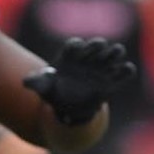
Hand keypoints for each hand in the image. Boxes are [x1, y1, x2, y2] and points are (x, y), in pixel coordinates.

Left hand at [23, 37, 137, 127]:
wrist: (68, 107)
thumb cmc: (55, 92)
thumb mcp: (44, 88)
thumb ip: (37, 83)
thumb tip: (26, 82)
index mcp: (70, 57)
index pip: (74, 46)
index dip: (76, 46)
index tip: (78, 49)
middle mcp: (87, 59)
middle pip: (95, 46)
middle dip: (97, 45)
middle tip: (100, 47)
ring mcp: (100, 69)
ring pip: (112, 54)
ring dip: (114, 53)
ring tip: (116, 53)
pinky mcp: (111, 82)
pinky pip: (122, 74)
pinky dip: (126, 71)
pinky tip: (127, 69)